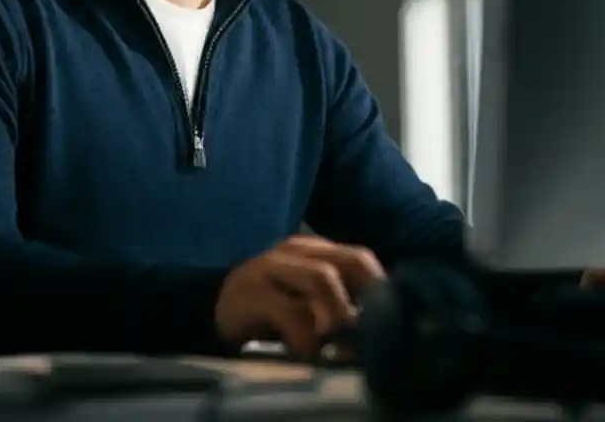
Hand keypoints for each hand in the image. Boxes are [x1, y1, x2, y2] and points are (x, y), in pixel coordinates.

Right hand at [214, 234, 386, 358]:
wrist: (217, 312)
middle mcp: (297, 250)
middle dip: (367, 299)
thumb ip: (339, 305)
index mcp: (316, 251)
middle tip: (367, 335)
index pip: (362, 259)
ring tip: (340, 346)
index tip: (387, 324)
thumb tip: (378, 328)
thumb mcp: (309, 302)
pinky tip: (308, 353)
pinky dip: (306, 337)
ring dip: (338, 316)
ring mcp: (271, 266)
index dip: (381, 290)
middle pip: (350, 261)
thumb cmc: (272, 309)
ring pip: (322, 278)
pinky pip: (290, 311)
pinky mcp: (251, 291)